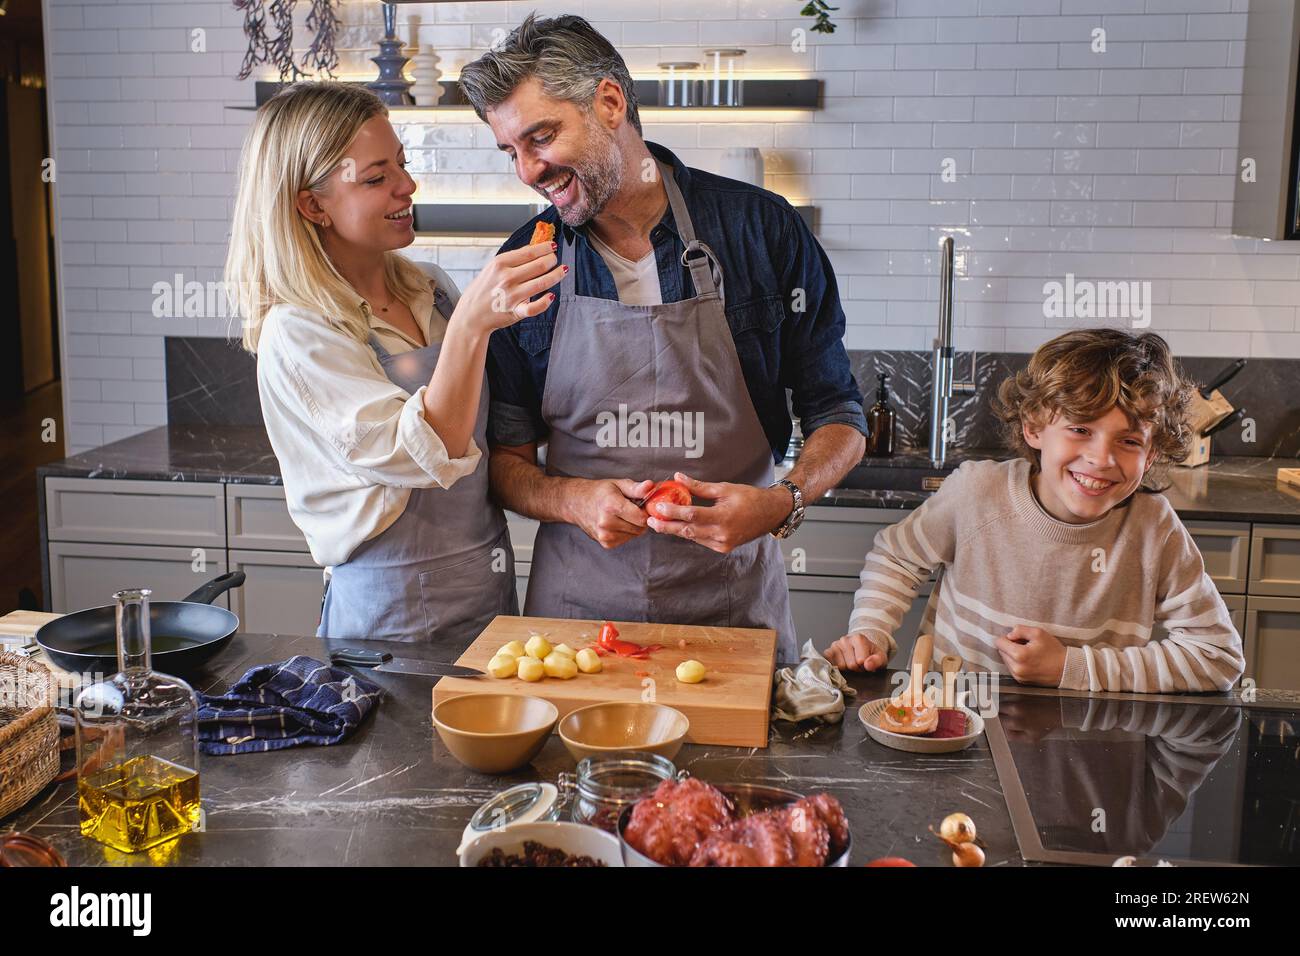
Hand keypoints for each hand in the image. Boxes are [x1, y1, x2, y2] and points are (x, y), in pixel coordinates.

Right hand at [452, 242, 565, 333]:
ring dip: (556, 275)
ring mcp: (512, 295)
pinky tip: (552, 295)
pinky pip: (534, 307)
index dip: (546, 248)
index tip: (553, 246)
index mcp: (500, 263)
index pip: (530, 252)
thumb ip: (514, 258)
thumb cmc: (484, 288)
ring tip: (563, 270)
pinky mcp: (515, 311)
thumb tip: (535, 246)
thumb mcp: (493, 267)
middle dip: (552, 260)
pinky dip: (545, 301)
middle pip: (539, 265)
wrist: (471, 314)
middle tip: (556, 259)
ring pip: (542, 283)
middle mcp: (507, 278)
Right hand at [569, 478, 655, 549]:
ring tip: (621, 515)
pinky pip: (626, 539)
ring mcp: (605, 535)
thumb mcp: (618, 484)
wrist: (576, 503)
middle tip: (630, 509)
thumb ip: (636, 488)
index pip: (641, 518)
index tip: (640, 506)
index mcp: (611, 506)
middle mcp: (606, 523)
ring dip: (633, 526)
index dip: (645, 512)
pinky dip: (626, 532)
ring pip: (634, 534)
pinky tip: (616, 523)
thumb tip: (650, 486)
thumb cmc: (599, 492)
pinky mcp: (606, 543)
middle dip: (639, 519)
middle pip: (640, 528)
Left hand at [644, 472, 791, 553]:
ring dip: (675, 530)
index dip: (673, 511)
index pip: (692, 515)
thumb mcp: (724, 488)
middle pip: (688, 531)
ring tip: (658, 523)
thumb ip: (699, 487)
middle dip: (667, 526)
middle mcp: (722, 534)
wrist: (770, 513)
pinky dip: (689, 533)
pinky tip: (677, 527)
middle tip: (650, 521)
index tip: (658, 506)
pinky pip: (701, 540)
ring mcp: (722, 544)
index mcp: (723, 517)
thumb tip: (678, 478)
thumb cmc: (749, 497)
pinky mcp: (722, 548)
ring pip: (693, 537)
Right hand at [825, 634, 888, 671]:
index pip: (860, 661)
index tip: (866, 664)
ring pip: (840, 667)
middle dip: (856, 669)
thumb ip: (877, 661)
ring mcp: (834, 645)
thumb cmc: (871, 655)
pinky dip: (835, 668)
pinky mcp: (827, 652)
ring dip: (847, 669)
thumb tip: (868, 665)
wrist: (863, 651)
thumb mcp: (881, 658)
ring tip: (851, 664)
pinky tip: (842, 666)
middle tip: (859, 665)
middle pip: (851, 665)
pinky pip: (829, 664)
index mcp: (858, 638)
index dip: (865, 666)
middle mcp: (844, 640)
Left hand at [995, 625, 1066, 686]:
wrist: (1066, 669)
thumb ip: (1020, 630)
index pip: (999, 642)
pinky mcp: (1021, 681)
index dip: (1008, 637)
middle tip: (1026, 645)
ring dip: (1013, 655)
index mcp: (1019, 655)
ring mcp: (1018, 676)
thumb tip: (1009, 635)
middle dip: (1010, 646)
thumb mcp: (1038, 633)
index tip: (1019, 638)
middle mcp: (1016, 668)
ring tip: (1029, 653)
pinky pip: (1011, 668)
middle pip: (1001, 651)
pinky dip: (1017, 663)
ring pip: (1005, 660)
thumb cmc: (1053, 650)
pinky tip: (1030, 661)